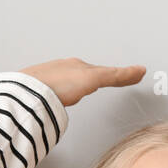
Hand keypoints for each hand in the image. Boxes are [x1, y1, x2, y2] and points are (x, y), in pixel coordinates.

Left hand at [18, 57, 145, 106]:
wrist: (27, 94)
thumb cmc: (57, 84)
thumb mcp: (94, 78)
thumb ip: (116, 76)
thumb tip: (139, 70)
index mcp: (76, 66)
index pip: (101, 70)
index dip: (115, 74)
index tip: (128, 74)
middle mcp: (62, 70)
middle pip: (82, 74)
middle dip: (91, 78)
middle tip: (101, 80)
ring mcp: (48, 81)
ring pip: (65, 82)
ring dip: (73, 87)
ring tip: (78, 93)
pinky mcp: (37, 94)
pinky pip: (51, 93)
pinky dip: (58, 95)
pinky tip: (57, 101)